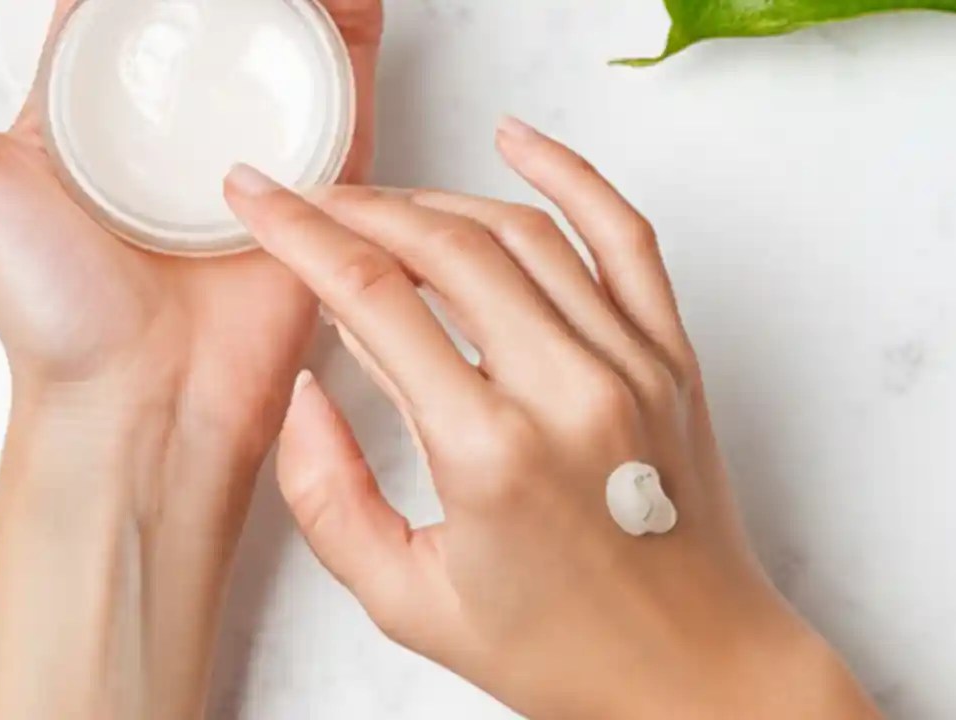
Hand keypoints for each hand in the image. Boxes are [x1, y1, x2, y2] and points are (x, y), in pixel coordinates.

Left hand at [0, 0, 381, 716]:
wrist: (146, 404)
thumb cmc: (55, 315)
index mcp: (96, 122)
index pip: (117, 13)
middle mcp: (175, 134)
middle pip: (212, 22)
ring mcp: (250, 155)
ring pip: (283, 49)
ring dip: (296, 6)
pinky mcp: (316, 187)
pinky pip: (344, 104)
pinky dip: (353, 47)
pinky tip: (350, 6)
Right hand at [223, 118, 878, 718]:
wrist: (695, 670)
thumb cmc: (560, 650)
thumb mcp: (407, 599)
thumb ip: (328, 496)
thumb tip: (305, 392)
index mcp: (490, 453)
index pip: (372, 300)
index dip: (300, 236)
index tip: (259, 200)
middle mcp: (567, 391)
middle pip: (442, 247)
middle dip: (357, 209)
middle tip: (306, 200)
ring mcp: (630, 363)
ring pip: (520, 231)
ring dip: (437, 199)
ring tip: (380, 202)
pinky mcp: (671, 356)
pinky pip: (623, 237)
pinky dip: (569, 175)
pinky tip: (518, 141)